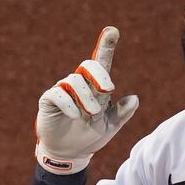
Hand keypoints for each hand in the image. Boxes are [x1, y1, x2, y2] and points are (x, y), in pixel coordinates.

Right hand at [35, 26, 139, 174]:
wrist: (70, 154)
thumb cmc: (90, 136)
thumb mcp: (110, 127)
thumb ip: (122, 114)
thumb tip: (135, 99)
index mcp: (96, 87)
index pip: (101, 63)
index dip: (106, 46)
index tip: (113, 31)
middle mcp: (79, 84)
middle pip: (88, 65)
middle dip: (99, 74)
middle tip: (108, 90)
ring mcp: (63, 91)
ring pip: (74, 80)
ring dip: (86, 97)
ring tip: (92, 114)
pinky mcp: (49, 100)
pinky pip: (57, 93)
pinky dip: (68, 103)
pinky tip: (75, 116)